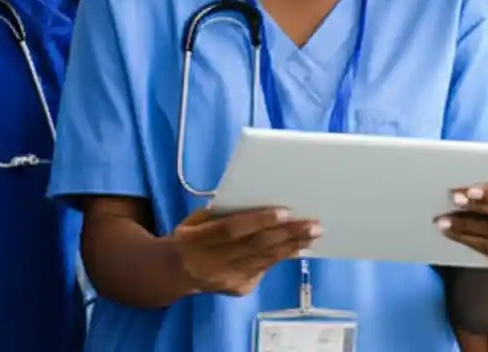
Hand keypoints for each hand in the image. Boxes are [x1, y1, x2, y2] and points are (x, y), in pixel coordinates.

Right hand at [170, 207, 319, 296]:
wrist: (174, 273)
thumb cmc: (190, 236)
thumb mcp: (195, 220)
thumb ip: (219, 213)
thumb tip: (252, 200)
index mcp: (198, 241)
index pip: (231, 230)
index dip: (258, 221)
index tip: (285, 211)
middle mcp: (213, 263)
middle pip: (255, 247)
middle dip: (287, 235)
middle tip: (313, 224)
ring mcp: (227, 279)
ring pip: (264, 260)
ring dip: (292, 246)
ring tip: (313, 234)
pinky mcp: (238, 288)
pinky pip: (264, 270)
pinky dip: (283, 257)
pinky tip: (299, 247)